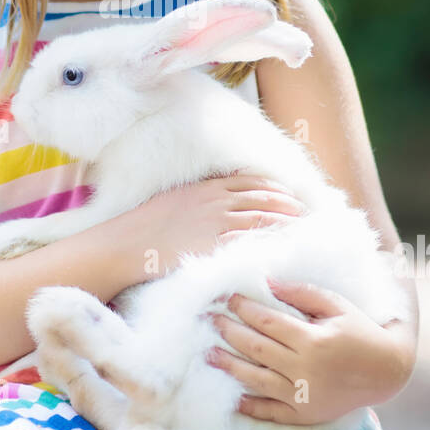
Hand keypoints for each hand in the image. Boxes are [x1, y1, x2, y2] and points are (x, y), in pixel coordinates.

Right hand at [116, 172, 304, 283]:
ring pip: (262, 218)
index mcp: (206, 187)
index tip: (289, 195)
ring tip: (302, 229)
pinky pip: (249, 242)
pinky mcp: (213, 245)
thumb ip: (198, 197)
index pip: (251, 181)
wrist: (124, 244)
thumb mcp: (173, 199)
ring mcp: (215, 223)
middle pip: (263, 197)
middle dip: (288, 204)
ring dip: (286, 223)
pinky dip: (269, 242)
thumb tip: (213, 198)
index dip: (274, 188)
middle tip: (305, 213)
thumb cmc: (143, 225)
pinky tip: (282, 247)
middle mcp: (215, 200)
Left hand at [205, 278, 412, 424]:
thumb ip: (302, 293)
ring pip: (257, 380)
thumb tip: (267, 283)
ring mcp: (303, 395)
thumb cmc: (360, 331)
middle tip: (210, 319)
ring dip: (230, 366)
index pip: (268, 322)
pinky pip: (271, 411)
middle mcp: (305, 370)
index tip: (228, 298)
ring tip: (210, 353)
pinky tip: (232, 395)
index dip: (245, 308)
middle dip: (230, 332)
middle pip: (257, 349)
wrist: (386, 371)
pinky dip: (250, 405)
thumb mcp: (336, 305)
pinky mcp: (304, 414)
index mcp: (313, 340)